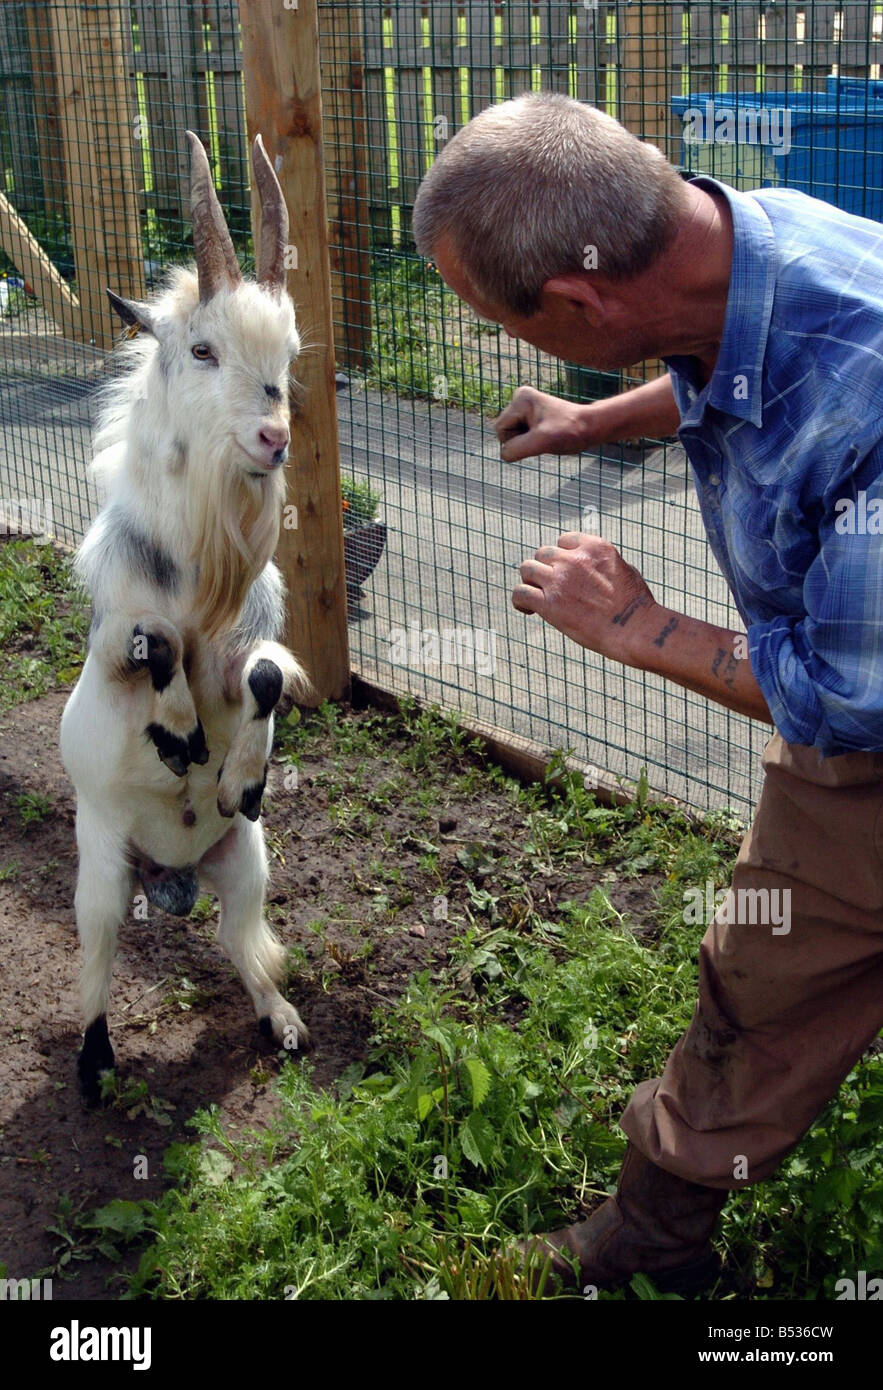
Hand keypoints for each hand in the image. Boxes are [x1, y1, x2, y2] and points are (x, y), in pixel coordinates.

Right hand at [493, 386, 595, 461]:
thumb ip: (516, 448)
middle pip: (505, 432)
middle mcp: (520, 398)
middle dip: (522, 441)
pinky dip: (532, 441)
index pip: (501, 430)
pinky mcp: (532, 415)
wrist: (590, 427)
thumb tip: (504, 454)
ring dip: (528, 442)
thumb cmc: (570, 432)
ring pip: (513, 436)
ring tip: (547, 436)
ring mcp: (525, 407)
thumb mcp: (541, 442)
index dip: (516, 441)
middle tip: (545, 436)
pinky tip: (547, 435)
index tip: (540, 436)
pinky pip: (521, 435)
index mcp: (520, 398)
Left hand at [513, 532, 657, 662]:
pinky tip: (528, 610)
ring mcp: (559, 579)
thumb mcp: (625, 571)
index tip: (565, 572)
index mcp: (595, 547)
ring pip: (527, 568)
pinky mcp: (549, 603)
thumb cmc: (636, 607)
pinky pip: (520, 592)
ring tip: (537, 597)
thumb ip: (603, 564)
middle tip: (549, 587)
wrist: (633, 629)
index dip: (562, 556)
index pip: (565, 540)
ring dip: (530, 581)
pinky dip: (520, 600)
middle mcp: (574, 559)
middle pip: (543, 553)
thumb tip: (596, 568)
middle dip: (545, 568)